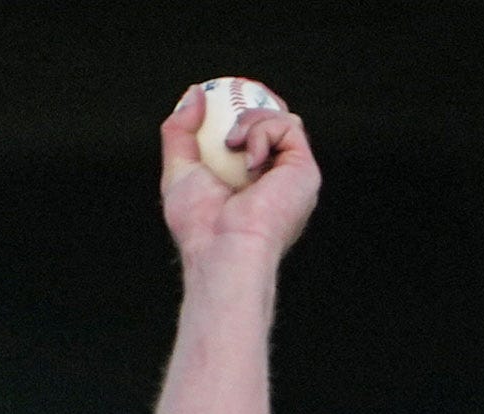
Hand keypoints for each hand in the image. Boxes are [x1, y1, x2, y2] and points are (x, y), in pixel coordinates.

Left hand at [161, 82, 319, 260]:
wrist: (224, 248)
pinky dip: (262, 133)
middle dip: (251, 105)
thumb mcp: (178, 173)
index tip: (220, 98)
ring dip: (250, 121)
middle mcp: (273, 178)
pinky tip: (248, 161)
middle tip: (230, 95)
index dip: (238, 113)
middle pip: (271, 123)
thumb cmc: (199, 224)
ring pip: (281, 120)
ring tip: (230, 143)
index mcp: (247, 183)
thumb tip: (194, 94)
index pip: (249, 138)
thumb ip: (180, 134)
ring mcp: (291, 173)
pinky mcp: (304, 168)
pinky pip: (288, 126)